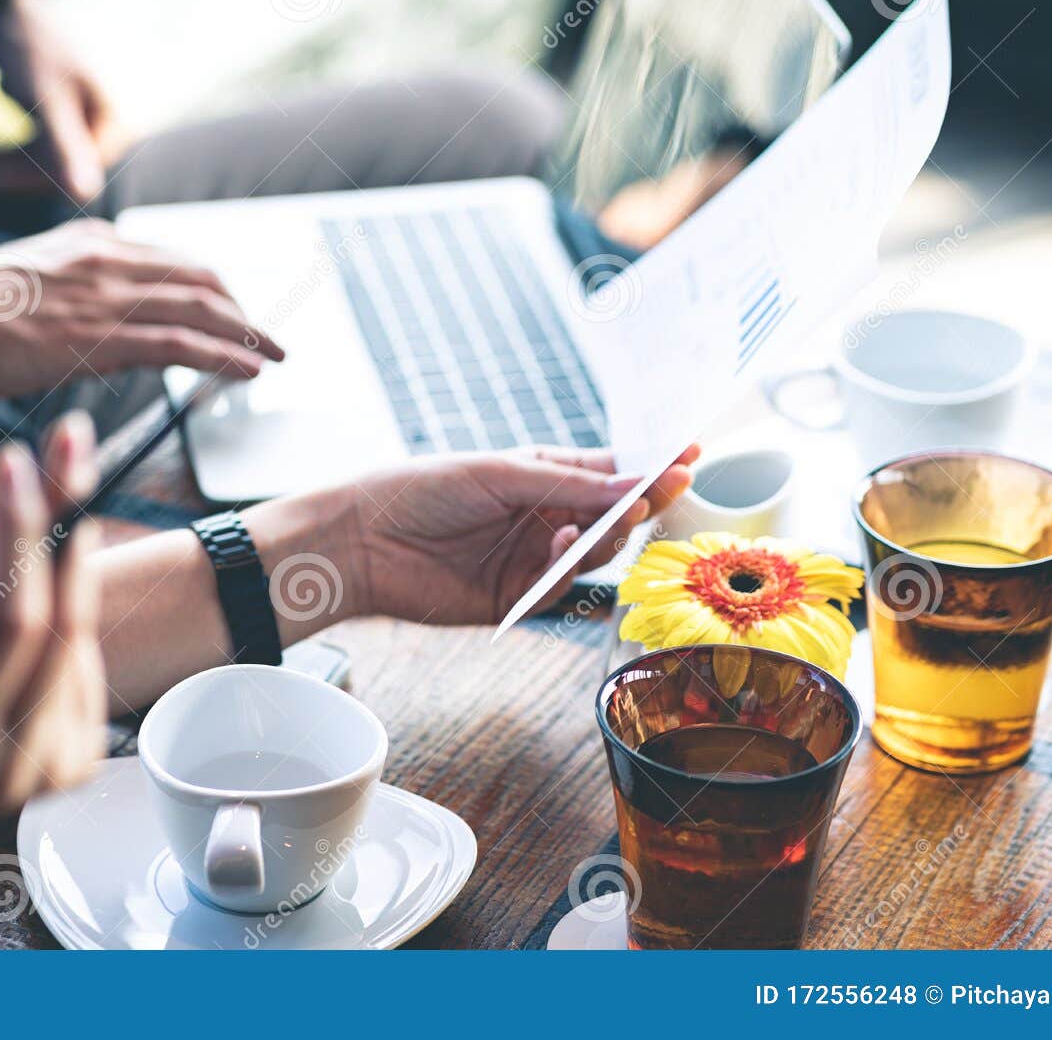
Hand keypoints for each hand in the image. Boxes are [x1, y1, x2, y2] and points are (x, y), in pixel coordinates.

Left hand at [0, 0, 125, 200]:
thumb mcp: (46, 97)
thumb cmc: (35, 41)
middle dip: (0, 169)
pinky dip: (0, 151)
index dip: (27, 178)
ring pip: (36, 160)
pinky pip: (32, 148)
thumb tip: (85, 195)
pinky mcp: (62, 122)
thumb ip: (64, 148)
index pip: (70, 170)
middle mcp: (106, 128)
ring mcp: (84, 126)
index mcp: (114, 123)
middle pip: (51, 166)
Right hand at [0, 218, 282, 396]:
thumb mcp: (21, 282)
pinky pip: (181, 344)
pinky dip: (224, 357)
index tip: (233, 308)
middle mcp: (102, 259)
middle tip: (267, 336)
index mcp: (85, 240)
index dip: (212, 286)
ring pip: (199, 308)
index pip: (169, 259)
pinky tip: (247, 370)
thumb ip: (68, 290)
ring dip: (246, 335)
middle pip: (198, 278)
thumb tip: (93, 320)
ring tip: (274, 356)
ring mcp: (103, 296)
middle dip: (240, 309)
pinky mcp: (98, 337)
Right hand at [0, 415, 105, 836]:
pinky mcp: (82, 757)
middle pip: (62, 620)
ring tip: (28, 488)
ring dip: (59, 553)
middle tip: (69, 438)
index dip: (20, 540)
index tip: (13, 464)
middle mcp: (15, 760)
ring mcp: (56, 764)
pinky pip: (82, 653)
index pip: (8, 625)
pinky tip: (28, 567)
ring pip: (78, 630)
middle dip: (64, 520)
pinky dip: (61, 598)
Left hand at [345, 445, 697, 624]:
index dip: (650, 465)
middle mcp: (543, 518)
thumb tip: (636, 485)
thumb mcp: (500, 472)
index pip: (609, 471)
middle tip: (675, 483)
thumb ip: (569, 483)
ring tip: (623, 510)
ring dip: (611, 532)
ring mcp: (531, 560)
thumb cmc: (422, 490)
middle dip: (645, 499)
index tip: (691, 452)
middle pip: (612, 514)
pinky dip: (569, 565)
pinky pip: (559, 587)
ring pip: (594, 553)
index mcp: (540, 476)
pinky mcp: (514, 599)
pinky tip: (564, 541)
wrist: (360, 541)